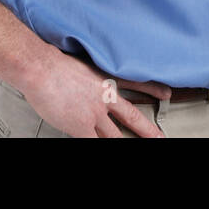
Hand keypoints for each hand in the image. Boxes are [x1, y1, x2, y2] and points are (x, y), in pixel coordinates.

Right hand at [20, 47, 171, 137]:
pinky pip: (94, 143)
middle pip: (132, 116)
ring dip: (123, 144)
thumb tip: (82, 87)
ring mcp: (94, 113)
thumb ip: (87, 78)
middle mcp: (104, 96)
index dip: (152, 89)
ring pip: (115, 136)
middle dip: (148, 130)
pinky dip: (97, 145)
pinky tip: (99, 145)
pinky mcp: (81, 126)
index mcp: (105, 78)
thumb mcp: (80, 63)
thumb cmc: (52, 62)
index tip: (166, 94)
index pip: (135, 83)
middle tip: (160, 138)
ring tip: (137, 146)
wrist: (41, 68)